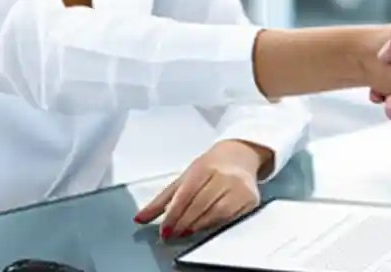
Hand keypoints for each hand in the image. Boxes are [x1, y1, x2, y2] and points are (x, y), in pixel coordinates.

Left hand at [134, 140, 268, 239]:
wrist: (240, 156)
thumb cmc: (210, 168)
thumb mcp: (184, 178)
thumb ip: (161, 200)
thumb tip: (139, 218)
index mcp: (204, 167)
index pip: (186, 194)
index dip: (174, 215)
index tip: (164, 231)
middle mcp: (224, 175)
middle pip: (200, 205)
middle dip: (183, 223)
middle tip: (172, 234)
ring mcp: (239, 187)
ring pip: (216, 213)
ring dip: (198, 226)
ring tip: (186, 232)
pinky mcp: (251, 199)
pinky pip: (232, 218)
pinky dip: (216, 226)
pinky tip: (206, 228)